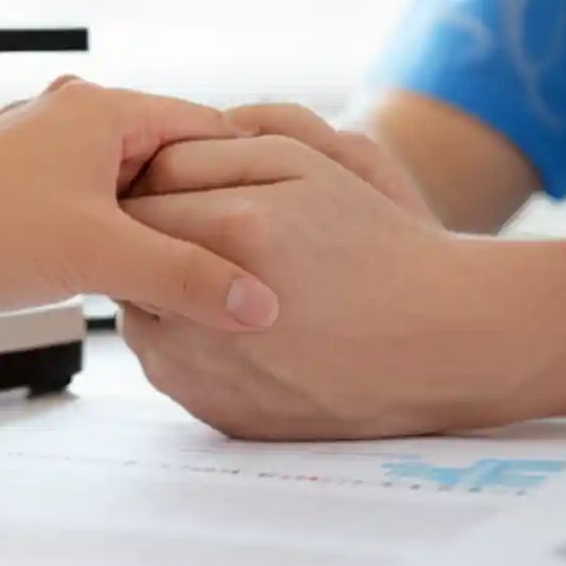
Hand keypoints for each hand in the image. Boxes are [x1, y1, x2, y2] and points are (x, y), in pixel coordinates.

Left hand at [0, 77, 279, 331]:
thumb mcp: (96, 256)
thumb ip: (185, 277)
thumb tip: (258, 301)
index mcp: (98, 108)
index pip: (203, 129)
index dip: (245, 180)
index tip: (280, 224)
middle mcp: (69, 119)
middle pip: (166, 163)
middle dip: (197, 215)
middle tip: (238, 267)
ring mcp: (37, 157)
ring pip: (125, 193)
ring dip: (150, 235)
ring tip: (182, 283)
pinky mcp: (13, 194)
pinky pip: (86, 213)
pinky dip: (109, 244)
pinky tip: (116, 284)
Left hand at [120, 122, 529, 439]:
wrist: (439, 339)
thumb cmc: (377, 240)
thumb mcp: (304, 162)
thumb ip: (210, 153)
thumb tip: (142, 170)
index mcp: (227, 233)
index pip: (132, 205)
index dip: (143, 193)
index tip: (164, 189)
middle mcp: (202, 311)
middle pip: (126, 266)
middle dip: (145, 244)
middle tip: (187, 233)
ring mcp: (201, 372)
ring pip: (135, 317)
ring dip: (157, 294)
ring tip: (213, 279)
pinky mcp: (210, 411)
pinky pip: (162, 363)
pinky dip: (181, 339)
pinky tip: (227, 324)